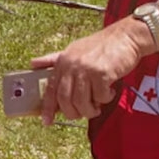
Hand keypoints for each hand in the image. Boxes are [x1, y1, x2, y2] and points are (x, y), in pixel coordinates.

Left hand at [32, 19, 149, 124]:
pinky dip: (105, 99)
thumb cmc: (100, 46)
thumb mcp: (74, 49)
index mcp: (62, 61)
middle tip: (83, 113)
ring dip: (90, 110)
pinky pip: (100, 96)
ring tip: (97, 107)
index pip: (50, 89)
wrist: (126, 36)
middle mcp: (71, 65)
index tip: (47, 122)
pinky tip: (109, 92)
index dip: (47, 108)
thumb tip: (33, 63)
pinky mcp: (102, 73)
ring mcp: (86, 69)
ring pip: (81, 102)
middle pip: (65, 99)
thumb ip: (54, 59)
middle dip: (73, 112)